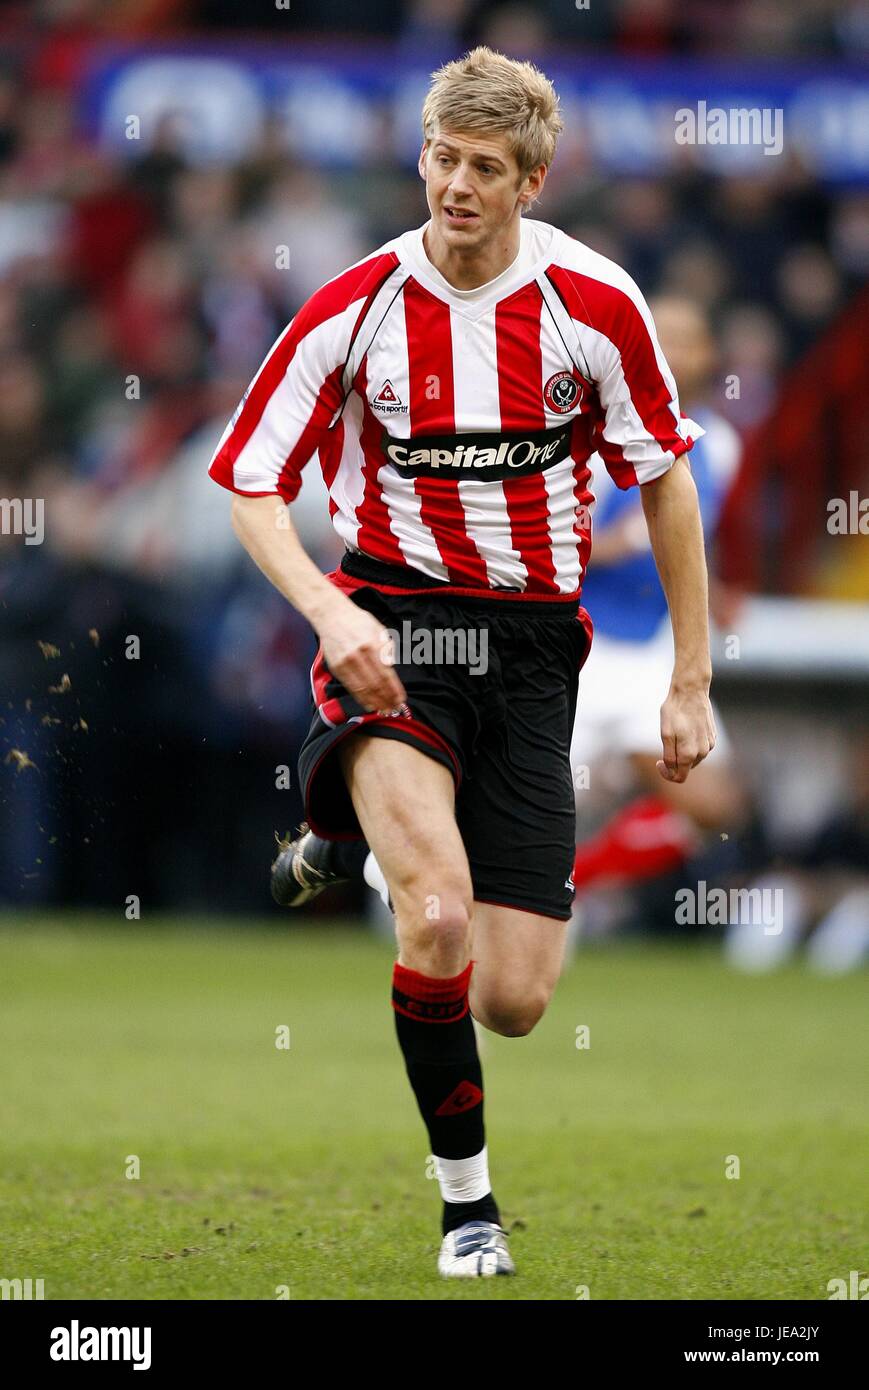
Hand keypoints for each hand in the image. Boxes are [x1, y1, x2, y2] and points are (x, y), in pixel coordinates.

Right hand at [317, 596, 406, 714]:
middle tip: (395, 708)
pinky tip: (370, 704)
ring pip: (363, 689)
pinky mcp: (337, 668)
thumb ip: (387, 648)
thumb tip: (391, 667)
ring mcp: (346, 663)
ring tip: (384, 710)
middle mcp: (359, 656)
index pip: (386, 674)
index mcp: (372, 645)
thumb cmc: (358, 622)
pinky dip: (361, 698)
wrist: (332, 616)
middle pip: (376, 684)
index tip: (401, 699)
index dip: (394, 690)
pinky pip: (351, 687)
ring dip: (375, 702)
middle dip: (387, 699)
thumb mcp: (379, 630)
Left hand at [657, 684, 715, 783]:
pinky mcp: (712, 736)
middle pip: (687, 767)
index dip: (667, 774)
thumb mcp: (665, 734)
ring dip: (683, 752)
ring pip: (694, 758)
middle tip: (665, 744)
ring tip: (676, 733)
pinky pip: (700, 747)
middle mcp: (702, 752)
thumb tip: (671, 769)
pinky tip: (686, 729)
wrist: (691, 691)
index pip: (679, 777)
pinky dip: (692, 744)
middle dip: (675, 762)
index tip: (659, 762)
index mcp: (689, 754)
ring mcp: (709, 744)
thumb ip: (669, 756)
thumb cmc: (675, 711)